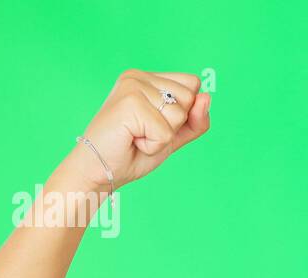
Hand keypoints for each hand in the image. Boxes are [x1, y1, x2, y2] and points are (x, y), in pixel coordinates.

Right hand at [58, 69, 210, 192]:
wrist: (100, 172)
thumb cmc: (132, 153)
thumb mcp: (173, 136)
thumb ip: (195, 119)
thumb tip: (207, 97)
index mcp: (148, 78)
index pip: (193, 85)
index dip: (185, 112)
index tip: (155, 123)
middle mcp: (139, 76)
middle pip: (190, 97)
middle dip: (174, 126)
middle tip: (144, 133)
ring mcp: (132, 86)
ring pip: (179, 115)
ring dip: (163, 137)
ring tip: (137, 136)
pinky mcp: (129, 103)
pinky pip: (165, 132)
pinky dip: (153, 145)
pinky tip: (131, 141)